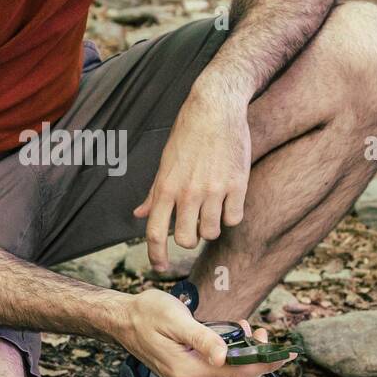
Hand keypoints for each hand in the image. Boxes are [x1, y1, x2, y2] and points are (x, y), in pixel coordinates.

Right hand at [114, 287, 293, 376]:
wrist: (122, 320)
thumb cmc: (146, 313)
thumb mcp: (176, 319)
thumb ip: (202, 338)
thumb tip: (226, 355)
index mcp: (185, 371)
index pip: (237, 373)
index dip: (264, 363)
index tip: (285, 353)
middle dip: (258, 363)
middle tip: (264, 335)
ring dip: (246, 361)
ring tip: (247, 332)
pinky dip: (232, 362)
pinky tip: (232, 339)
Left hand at [133, 86, 250, 270]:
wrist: (215, 109)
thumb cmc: (187, 135)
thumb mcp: (165, 163)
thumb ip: (154, 194)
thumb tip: (139, 215)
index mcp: (166, 188)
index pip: (155, 233)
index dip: (156, 256)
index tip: (159, 267)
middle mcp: (188, 192)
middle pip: (185, 240)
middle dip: (188, 239)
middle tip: (192, 226)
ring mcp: (214, 190)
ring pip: (212, 232)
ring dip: (211, 227)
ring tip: (212, 208)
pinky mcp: (237, 185)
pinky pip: (234, 218)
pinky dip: (231, 216)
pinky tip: (228, 202)